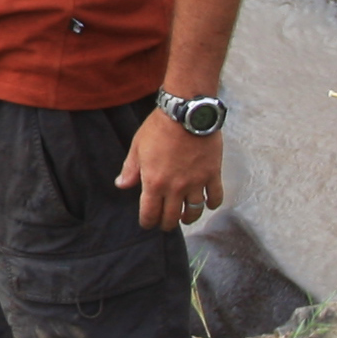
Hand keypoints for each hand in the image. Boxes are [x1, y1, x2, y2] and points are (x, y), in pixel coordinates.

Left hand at [117, 116, 225, 231]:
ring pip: (194, 212)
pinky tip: (208, 204)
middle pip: (171, 217)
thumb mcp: (137, 147)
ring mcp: (196, 183)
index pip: (149, 213)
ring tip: (186, 217)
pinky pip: (215, 197)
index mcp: (154, 183)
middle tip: (165, 224)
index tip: (147, 224)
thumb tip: (121, 185)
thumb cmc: (158, 128)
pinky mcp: (212, 174)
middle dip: (166, 224)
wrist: (186, 113)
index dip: (147, 222)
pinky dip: (212, 204)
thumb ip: (130, 170)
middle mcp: (175, 188)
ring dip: (189, 218)